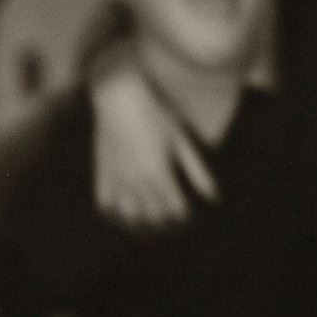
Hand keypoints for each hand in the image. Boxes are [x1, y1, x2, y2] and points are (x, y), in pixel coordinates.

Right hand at [91, 52, 215, 230]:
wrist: (120, 95)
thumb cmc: (156, 114)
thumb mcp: (181, 140)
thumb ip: (196, 170)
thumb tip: (213, 197)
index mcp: (161, 175)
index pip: (177, 210)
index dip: (185, 215)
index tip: (188, 212)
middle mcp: (138, 181)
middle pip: (155, 216)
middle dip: (167, 221)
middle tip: (172, 216)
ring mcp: (118, 178)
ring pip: (130, 215)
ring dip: (142, 221)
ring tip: (150, 220)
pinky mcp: (103, 171)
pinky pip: (106, 203)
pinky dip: (115, 211)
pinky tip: (125, 211)